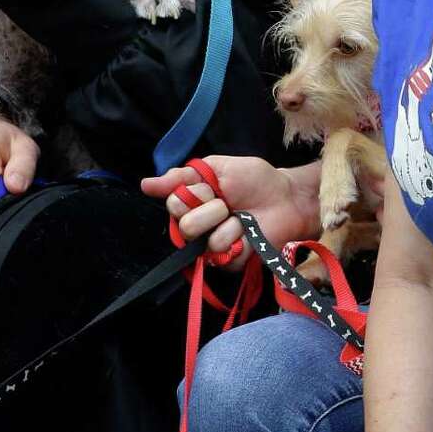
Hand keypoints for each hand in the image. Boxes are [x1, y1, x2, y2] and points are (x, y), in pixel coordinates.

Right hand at [141, 156, 322, 266]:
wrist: (287, 196)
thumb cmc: (254, 180)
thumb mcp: (216, 168)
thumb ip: (181, 177)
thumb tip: (145, 185)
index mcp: (191, 204)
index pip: (173, 206)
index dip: (194, 195)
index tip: (212, 187)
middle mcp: (198, 228)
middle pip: (186, 227)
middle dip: (211, 209)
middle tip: (229, 203)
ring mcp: (214, 247)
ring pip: (207, 242)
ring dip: (230, 224)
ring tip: (243, 218)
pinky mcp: (232, 263)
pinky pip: (227, 256)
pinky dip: (243, 240)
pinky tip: (251, 234)